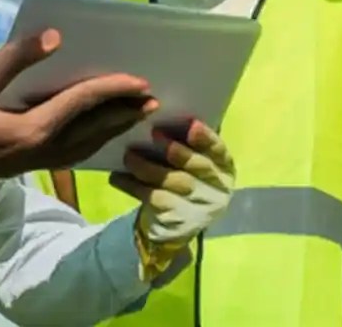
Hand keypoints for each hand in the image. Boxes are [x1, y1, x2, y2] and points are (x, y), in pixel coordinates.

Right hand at [0, 29, 158, 187]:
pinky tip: (104, 133)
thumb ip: (16, 58)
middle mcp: (44, 150)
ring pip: (90, 145)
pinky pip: (77, 154)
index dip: (111, 90)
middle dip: (125, 112)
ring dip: (115, 128)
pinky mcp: (36, 166)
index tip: (138, 81)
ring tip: (137, 113)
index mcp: (32, 130)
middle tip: (152, 98)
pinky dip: (97, 141)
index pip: (81, 105)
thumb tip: (54, 37)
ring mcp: (41, 162)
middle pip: (95, 129)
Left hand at [109, 119, 234, 276]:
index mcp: (223, 168)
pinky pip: (154, 198)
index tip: (190, 124)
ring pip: (174, 182)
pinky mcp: (177, 220)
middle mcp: (218, 188)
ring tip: (128, 156)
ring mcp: (199, 207)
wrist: (173, 227)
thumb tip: (157, 114)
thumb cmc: (180, 181)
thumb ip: (183, 143)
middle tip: (154, 133)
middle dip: (176, 149)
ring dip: (148, 166)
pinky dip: (133, 186)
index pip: (218, 150)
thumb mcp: (188, 162)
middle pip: (198, 166)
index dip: (206, 137)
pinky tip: (118, 177)